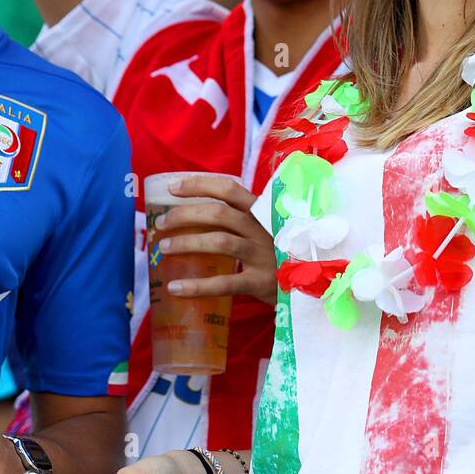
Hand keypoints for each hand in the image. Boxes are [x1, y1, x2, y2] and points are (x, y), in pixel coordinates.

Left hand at [158, 174, 274, 306]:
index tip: (174, 187)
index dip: (200, 185)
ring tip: (165, 248)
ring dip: (187, 243)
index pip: (229, 189)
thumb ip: (241, 222)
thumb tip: (194, 217)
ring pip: (220, 242)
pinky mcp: (261, 282)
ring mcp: (263, 255)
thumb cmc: (280, 255)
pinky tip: (175, 288)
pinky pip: (224, 283)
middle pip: (219, 213)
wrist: (312, 286)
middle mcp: (263, 229)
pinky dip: (197, 286)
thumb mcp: (266, 231)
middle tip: (162, 224)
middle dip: (185, 215)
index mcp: (262, 212)